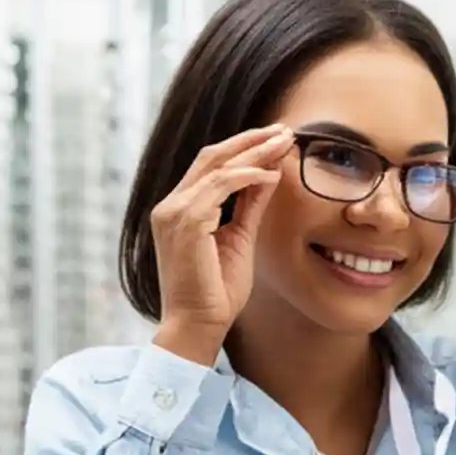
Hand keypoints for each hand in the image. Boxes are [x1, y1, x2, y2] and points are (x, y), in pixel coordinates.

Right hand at [151, 124, 293, 362]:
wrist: (198, 324)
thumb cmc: (217, 290)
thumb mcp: (239, 239)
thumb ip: (249, 206)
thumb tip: (268, 176)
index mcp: (179, 209)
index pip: (210, 166)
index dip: (244, 148)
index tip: (276, 139)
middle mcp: (170, 206)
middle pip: (211, 156)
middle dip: (250, 140)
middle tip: (284, 130)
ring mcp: (173, 212)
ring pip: (216, 166)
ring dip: (254, 152)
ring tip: (284, 144)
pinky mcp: (185, 223)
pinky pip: (219, 187)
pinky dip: (247, 176)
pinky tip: (271, 174)